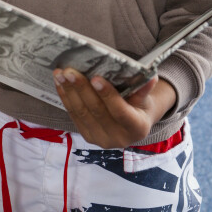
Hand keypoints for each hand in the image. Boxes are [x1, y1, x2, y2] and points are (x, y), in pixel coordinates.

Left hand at [53, 68, 176, 148]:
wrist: (133, 124)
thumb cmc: (140, 105)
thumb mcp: (145, 98)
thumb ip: (144, 88)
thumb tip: (151, 75)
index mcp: (136, 128)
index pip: (120, 112)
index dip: (108, 95)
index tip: (96, 77)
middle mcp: (118, 139)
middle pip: (96, 111)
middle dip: (81, 89)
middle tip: (70, 71)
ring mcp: (100, 140)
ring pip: (82, 113)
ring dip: (69, 92)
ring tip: (60, 74)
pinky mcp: (87, 137)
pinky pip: (74, 115)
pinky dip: (66, 98)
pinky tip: (59, 83)